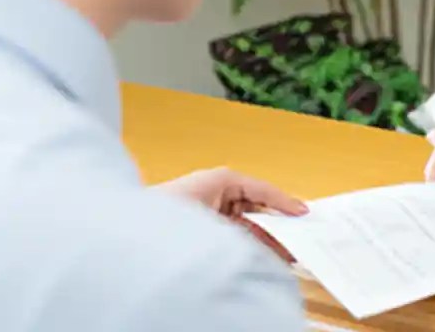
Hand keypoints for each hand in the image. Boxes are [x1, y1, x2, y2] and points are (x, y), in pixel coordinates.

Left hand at [157, 167, 307, 261]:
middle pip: (255, 207)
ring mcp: (208, 208)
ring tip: (283, 251)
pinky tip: (261, 255)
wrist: (131, 231)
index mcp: (222, 179)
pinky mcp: (201, 226)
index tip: (303, 214)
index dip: (285, 202)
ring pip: (245, 222)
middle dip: (275, 224)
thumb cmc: (167, 215)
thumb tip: (270, 243)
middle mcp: (216, 191)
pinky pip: (232, 232)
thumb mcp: (218, 224)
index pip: (262, 189)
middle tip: (297, 238)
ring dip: (263, 237)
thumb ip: (248, 232)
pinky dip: (247, 243)